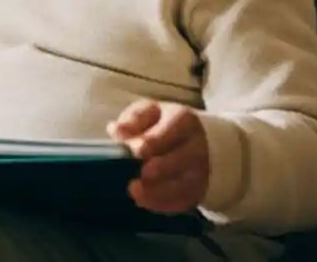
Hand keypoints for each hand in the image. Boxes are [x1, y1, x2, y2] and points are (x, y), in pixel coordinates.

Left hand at [107, 100, 209, 214]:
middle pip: (180, 159)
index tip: (135, 152)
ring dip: (157, 190)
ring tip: (133, 190)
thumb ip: (132, 120)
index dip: (152, 143)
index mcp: (183, 120)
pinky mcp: (197, 191)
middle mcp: (197, 146)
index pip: (170, 131)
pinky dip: (161, 203)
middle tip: (137, 173)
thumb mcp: (147, 113)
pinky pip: (181, 201)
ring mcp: (200, 171)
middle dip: (158, 168)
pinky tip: (142, 200)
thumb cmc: (161, 124)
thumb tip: (116, 130)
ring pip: (182, 184)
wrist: (190, 140)